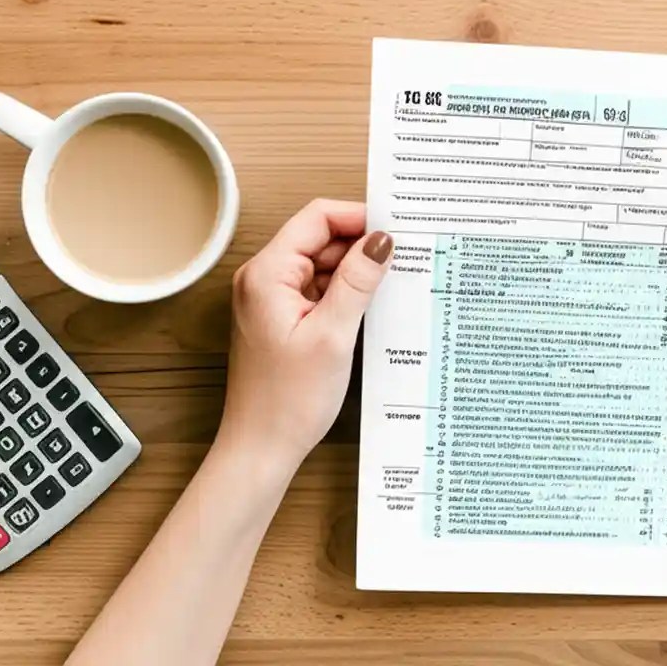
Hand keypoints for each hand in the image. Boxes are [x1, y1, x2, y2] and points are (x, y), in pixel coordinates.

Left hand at [219, 199, 392, 465]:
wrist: (261, 448)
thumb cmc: (287, 401)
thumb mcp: (332, 335)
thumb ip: (357, 281)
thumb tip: (381, 240)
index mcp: (267, 274)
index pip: (316, 219)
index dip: (358, 218)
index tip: (396, 229)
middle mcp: (263, 280)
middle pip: (319, 239)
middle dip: (361, 246)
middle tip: (405, 258)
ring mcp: (271, 300)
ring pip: (321, 265)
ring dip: (355, 272)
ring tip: (392, 285)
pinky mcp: (282, 320)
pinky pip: (318, 291)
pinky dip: (344, 294)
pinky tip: (370, 307)